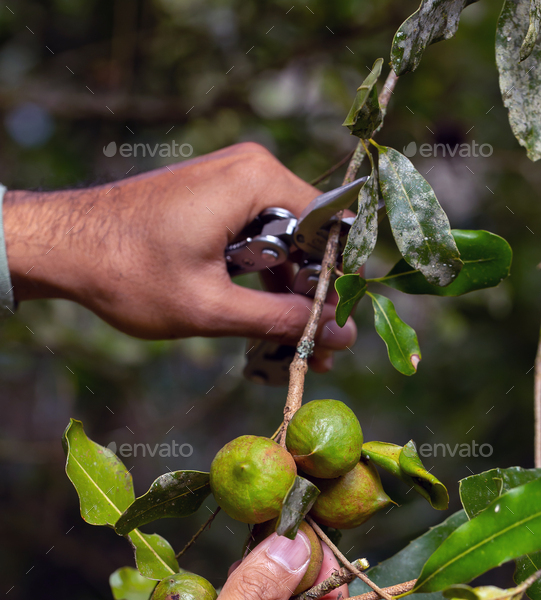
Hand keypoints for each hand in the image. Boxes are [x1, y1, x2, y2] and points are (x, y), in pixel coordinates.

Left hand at [3, 143, 355, 371]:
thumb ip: (280, 319)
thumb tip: (340, 334)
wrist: (62, 247)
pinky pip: (257, 241)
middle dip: (313, 296)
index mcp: (257, 181)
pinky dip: (261, 281)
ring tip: (297, 349)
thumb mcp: (211, 307)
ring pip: (284, 245)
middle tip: (320, 351)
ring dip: (288, 295)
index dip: (337, 283)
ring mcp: (231, 182)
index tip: (339, 329)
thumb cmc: (129, 273)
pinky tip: (266, 324)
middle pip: (309, 238)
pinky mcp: (215, 201)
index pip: (329, 230)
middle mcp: (251, 170)